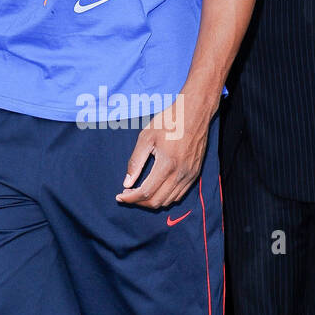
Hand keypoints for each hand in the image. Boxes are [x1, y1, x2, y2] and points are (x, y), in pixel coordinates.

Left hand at [115, 95, 208, 209]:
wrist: (195, 112)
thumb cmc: (168, 121)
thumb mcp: (146, 137)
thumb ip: (135, 162)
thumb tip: (127, 183)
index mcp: (167, 164)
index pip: (146, 192)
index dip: (130, 198)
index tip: (119, 196)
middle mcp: (180, 174)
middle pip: (156, 201)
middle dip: (138, 202)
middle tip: (127, 195)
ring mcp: (190, 175)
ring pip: (168, 201)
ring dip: (151, 201)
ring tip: (138, 192)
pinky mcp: (195, 174)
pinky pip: (179, 195)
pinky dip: (165, 197)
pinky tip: (155, 189)